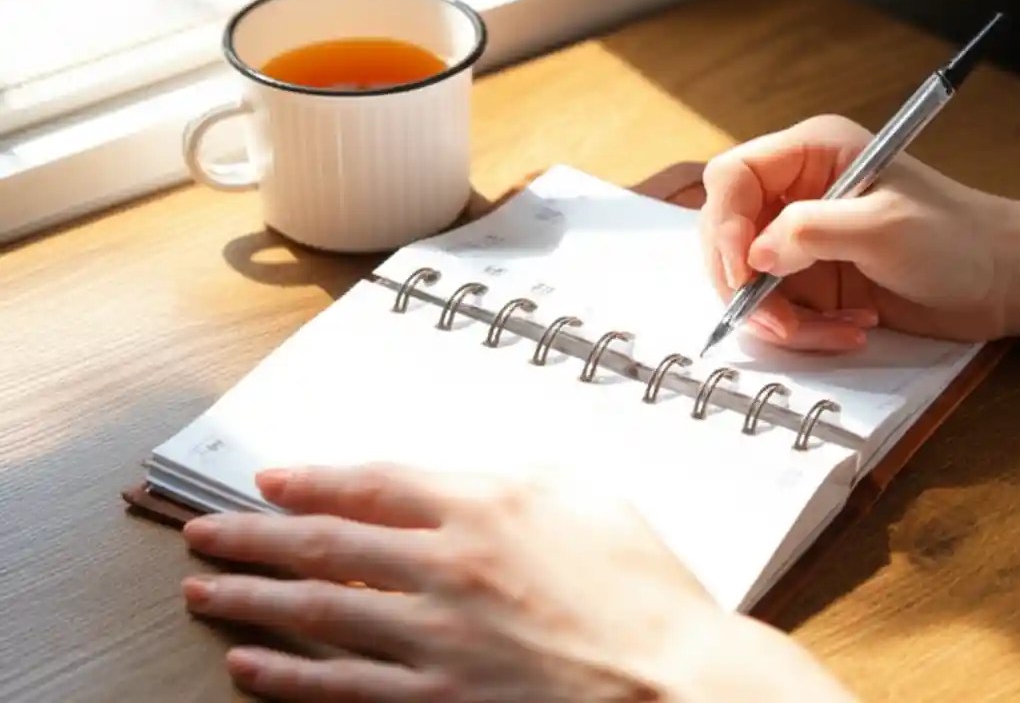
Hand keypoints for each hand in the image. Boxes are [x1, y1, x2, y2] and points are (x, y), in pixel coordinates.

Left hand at [179, 463, 854, 701]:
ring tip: (205, 590)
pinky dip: (288, 676)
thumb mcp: (591, 501)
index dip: (312, 479)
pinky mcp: (440, 700)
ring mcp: (439, 637)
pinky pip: (343, 687)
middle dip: (253, 535)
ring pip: (318, 611)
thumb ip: (518, 480)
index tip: (271, 480)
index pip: (372, 484)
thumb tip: (463, 478)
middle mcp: (449, 565)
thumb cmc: (646, 594)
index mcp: (487, 506)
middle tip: (205, 530)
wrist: (676, 682)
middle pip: (324, 543)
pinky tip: (249, 665)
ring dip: (251, 598)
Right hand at [699, 114, 1017, 350]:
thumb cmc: (957, 239)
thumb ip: (809, 232)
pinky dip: (807, 331)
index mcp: (812, 154)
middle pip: (726, 235)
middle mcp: (797, 192)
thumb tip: (753, 255)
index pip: (732, 179)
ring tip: (837, 329)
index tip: (742, 272)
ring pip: (748, 283)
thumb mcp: (883, 228)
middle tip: (778, 321)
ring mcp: (802, 240)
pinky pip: (781, 311)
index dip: (724, 225)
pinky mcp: (813, 281)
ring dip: (781, 318)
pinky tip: (854, 327)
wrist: (1003, 281)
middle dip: (746, 285)